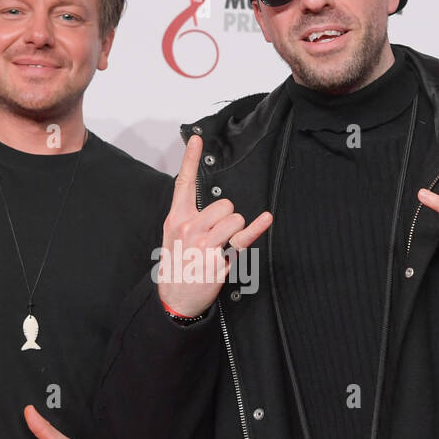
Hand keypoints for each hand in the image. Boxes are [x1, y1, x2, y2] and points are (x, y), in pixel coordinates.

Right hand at [157, 134, 272, 317]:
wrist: (174, 298)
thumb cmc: (178, 266)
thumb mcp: (173, 238)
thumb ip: (188, 218)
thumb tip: (211, 206)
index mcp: (176, 220)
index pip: (183, 184)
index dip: (191, 160)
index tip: (198, 140)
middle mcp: (189, 228)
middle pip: (223, 204)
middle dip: (228, 216)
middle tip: (219, 235)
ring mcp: (203, 244)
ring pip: (234, 219)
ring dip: (236, 230)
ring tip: (223, 246)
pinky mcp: (218, 260)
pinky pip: (242, 238)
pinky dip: (256, 228)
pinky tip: (265, 219)